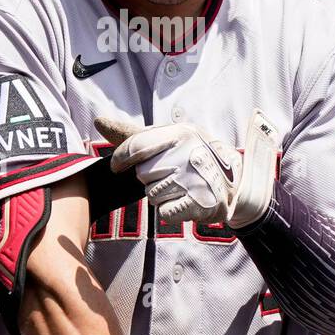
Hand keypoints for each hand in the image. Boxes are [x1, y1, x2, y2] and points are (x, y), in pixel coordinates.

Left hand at [95, 117, 239, 223]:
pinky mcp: (201, 203)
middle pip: (142, 174)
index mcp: (180, 132)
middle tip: (169, 176)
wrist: (235, 183)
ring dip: (162, 196)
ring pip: (152, 195)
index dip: (121, 159)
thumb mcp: (169, 138)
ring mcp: (196, 178)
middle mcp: (189, 153)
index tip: (117, 167)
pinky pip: (165, 213)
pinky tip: (184, 202)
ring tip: (180, 188)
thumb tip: (99, 122)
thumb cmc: (191, 157)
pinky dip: (171, 212)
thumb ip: (133, 136)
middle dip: (151, 179)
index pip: (135, 146)